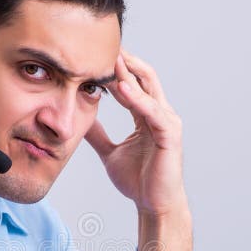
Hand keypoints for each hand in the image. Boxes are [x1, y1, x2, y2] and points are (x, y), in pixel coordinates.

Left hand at [85, 50, 187, 217]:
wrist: (153, 205)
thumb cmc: (139, 181)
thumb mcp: (110, 153)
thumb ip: (98, 136)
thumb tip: (80, 122)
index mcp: (146, 116)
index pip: (132, 83)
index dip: (115, 69)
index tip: (94, 55)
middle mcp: (159, 114)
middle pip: (144, 77)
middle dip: (124, 61)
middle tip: (102, 45)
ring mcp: (166, 123)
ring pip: (148, 89)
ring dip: (129, 73)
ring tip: (111, 58)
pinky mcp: (169, 135)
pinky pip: (152, 111)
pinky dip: (137, 98)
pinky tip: (121, 87)